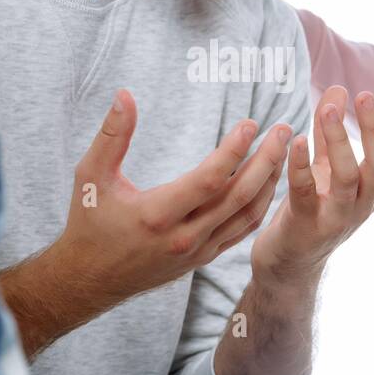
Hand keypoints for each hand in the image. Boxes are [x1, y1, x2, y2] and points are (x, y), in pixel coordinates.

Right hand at [55, 89, 291, 299]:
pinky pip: (241, 230)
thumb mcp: (90, 176)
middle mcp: (183, 237)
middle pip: (239, 196)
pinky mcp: (202, 259)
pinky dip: (260, 205)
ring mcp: (197, 251)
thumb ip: (111, 136)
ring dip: (270, 181)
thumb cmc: (89, 222)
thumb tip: (125, 95)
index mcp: (157, 215)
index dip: (234, 150)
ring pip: (247, 216)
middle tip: (285, 130)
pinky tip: (269, 181)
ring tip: (283, 149)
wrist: (89, 280)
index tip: (251, 123)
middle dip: (267, 160)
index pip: (209, 180)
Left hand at [251, 86, 373, 285]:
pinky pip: (305, 192)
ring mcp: (336, 217)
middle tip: (365, 95)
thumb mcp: (327, 168)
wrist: (287, 263)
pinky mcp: (306, 224)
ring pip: (348, 178)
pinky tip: (295, 139)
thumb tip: (339, 88)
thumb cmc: (313, 209)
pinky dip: (300, 164)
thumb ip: (332, 131)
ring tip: (326, 110)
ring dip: (339, 141)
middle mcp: (363, 204)